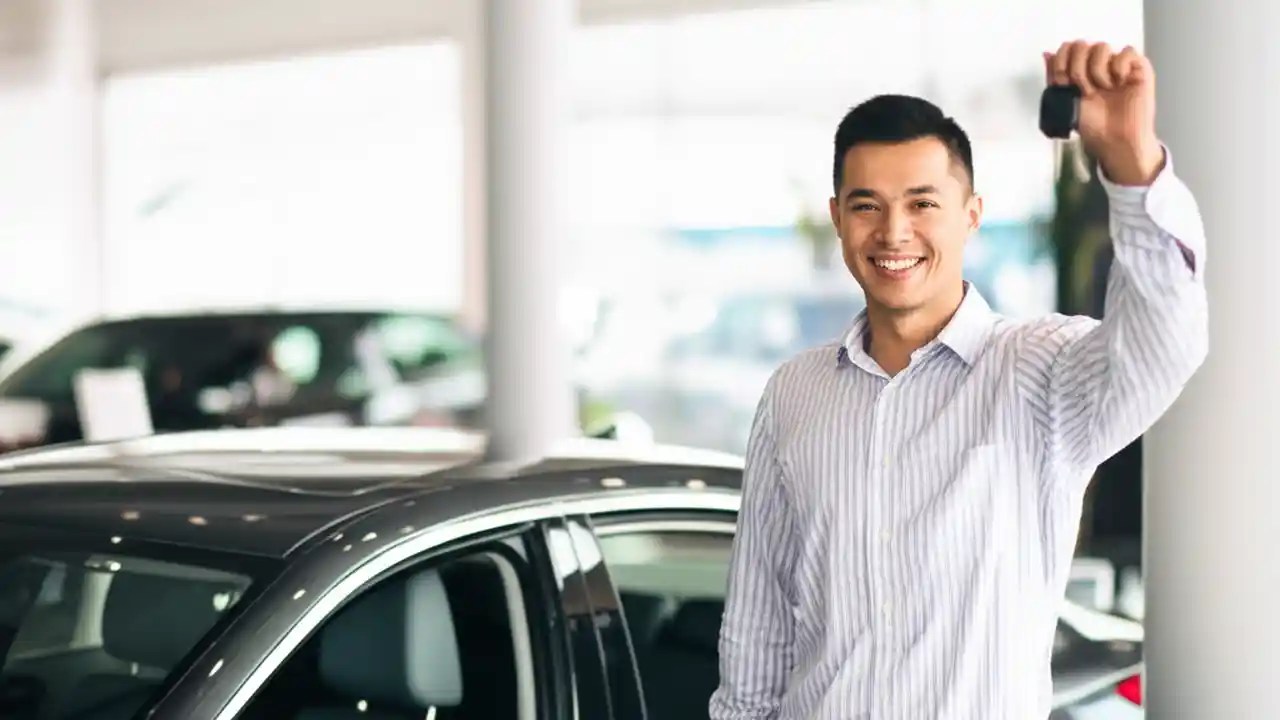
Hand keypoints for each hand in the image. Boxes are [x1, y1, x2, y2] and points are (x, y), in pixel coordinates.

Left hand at [1045, 40, 1163, 184]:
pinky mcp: (1138, 67)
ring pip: (1101, 47)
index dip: (1061, 64)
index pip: (1066, 48)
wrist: (1115, 140)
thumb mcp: (1065, 101)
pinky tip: (1119, 82)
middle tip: (1085, 90)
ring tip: (1103, 89)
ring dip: (1097, 71)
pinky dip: (1119, 66)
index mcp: (1079, 69)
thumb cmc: (1093, 125)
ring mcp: (1117, 64)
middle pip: (1081, 45)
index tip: (1064, 84)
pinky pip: (1127, 52)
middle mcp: (1098, 63)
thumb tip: (1046, 53)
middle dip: (1077, 70)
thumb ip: (1055, 77)